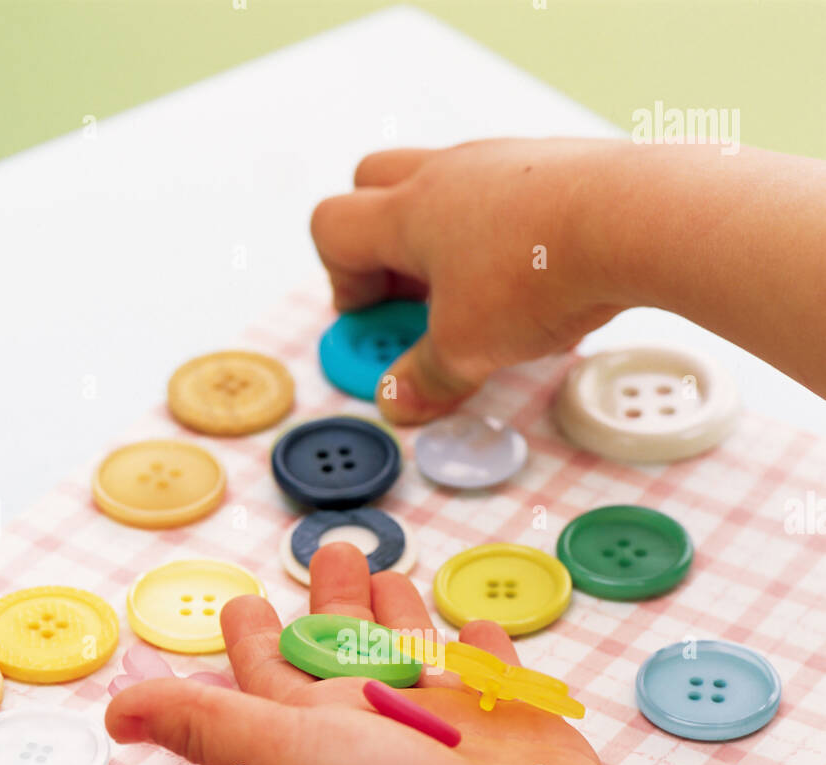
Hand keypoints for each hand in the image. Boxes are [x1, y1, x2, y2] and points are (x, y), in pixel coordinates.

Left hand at [106, 544, 623, 764]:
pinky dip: (483, 646)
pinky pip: (490, 670)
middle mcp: (377, 721)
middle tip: (332, 550)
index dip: (255, 636)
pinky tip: (476, 625)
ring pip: (415, 649)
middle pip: (347, 646)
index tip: (242, 604)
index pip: (273, 671)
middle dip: (334, 600)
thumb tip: (110, 714)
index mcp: (315, 726)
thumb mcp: (277, 752)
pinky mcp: (511, 718)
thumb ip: (200, 720)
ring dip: (400, 612)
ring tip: (389, 572)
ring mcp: (448, 719)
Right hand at [310, 138, 626, 423]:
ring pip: (447, 192)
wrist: (632, 221)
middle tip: (409, 303)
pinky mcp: (554, 169)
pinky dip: (504, 243)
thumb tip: (399, 399)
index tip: (376, 326)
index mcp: (407, 211)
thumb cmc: (538, 269)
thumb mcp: (466, 348)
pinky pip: (508, 200)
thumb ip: (425, 376)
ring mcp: (503, 162)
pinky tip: (537, 290)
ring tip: (479, 304)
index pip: (334, 227)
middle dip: (379, 248)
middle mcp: (449, 173)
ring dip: (447, 246)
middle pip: (375, 185)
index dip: (342, 283)